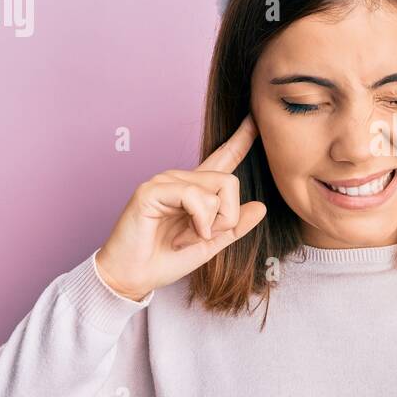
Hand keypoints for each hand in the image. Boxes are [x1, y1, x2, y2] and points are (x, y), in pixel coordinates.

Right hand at [94, 115, 267, 300]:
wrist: (134, 277)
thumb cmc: (164, 259)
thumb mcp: (210, 244)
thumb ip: (235, 226)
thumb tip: (261, 207)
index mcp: (196, 189)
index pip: (223, 157)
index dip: (240, 139)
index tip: (253, 120)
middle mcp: (181, 179)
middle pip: (229, 180)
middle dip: (227, 217)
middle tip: (203, 237)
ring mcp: (165, 180)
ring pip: (216, 189)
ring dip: (211, 223)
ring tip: (186, 238)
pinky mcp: (152, 190)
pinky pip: (195, 196)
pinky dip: (198, 222)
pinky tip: (184, 236)